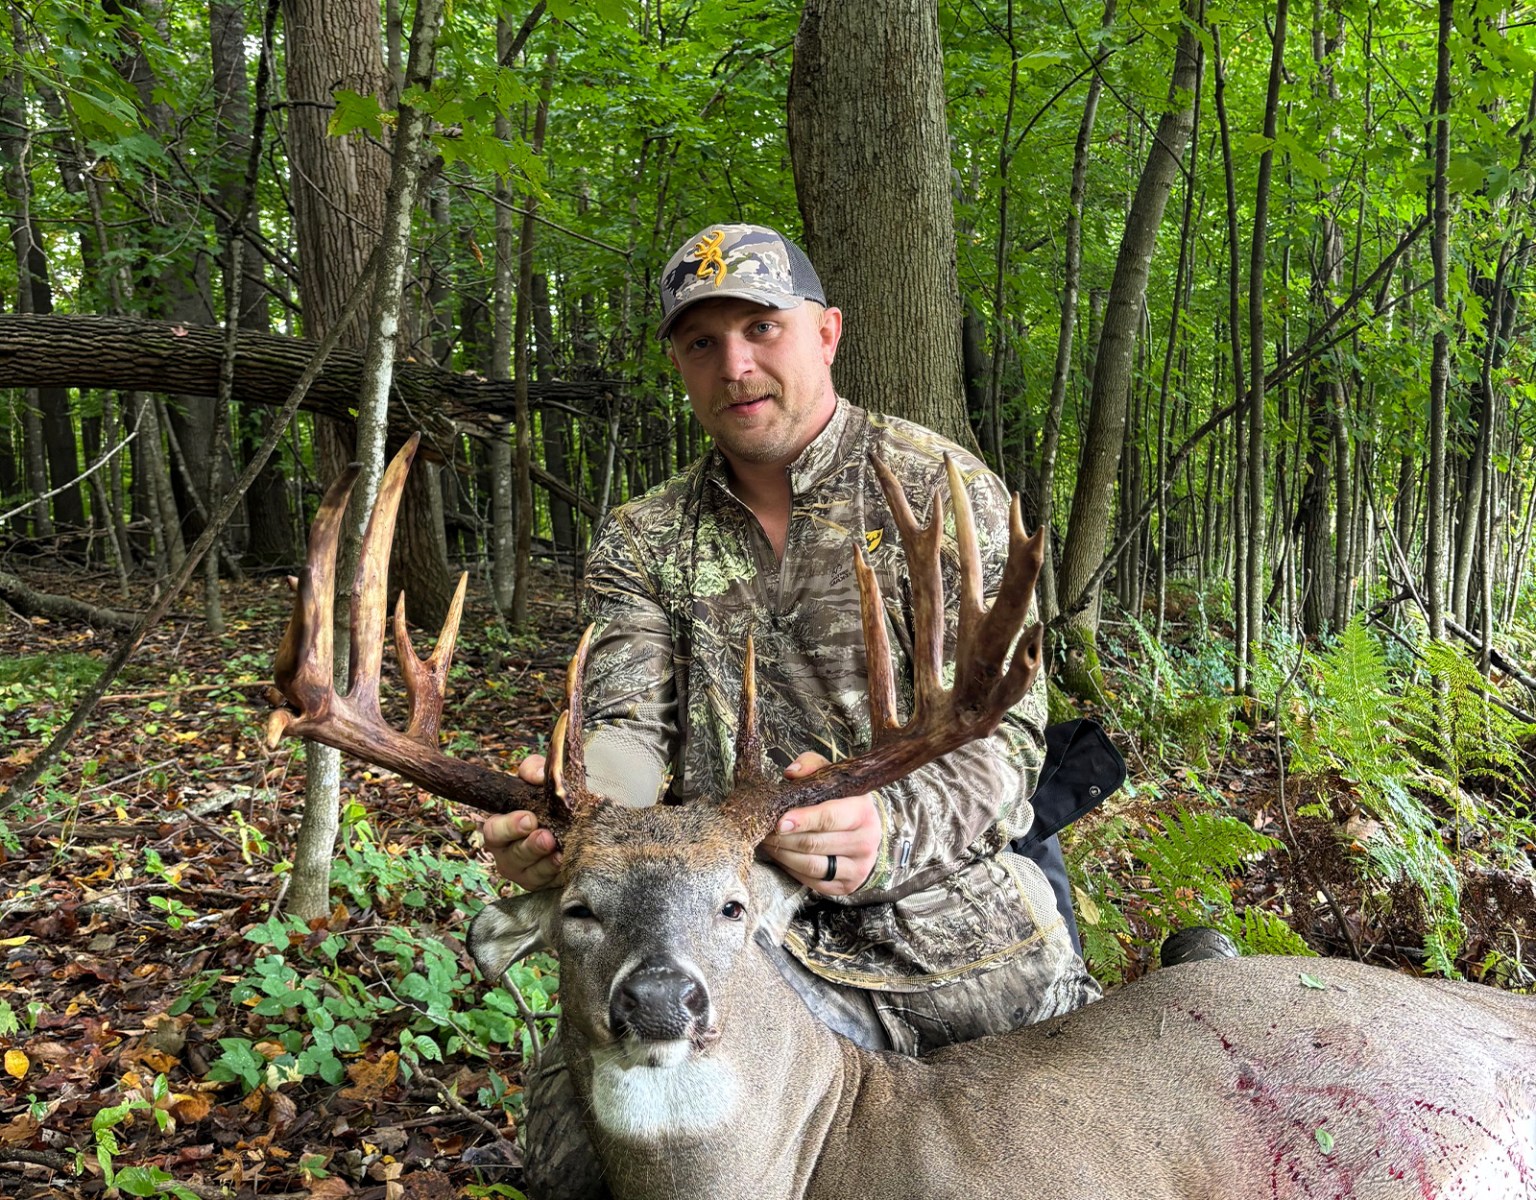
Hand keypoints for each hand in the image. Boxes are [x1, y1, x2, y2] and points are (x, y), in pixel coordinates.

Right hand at [480, 753, 561, 890]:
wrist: (578, 819)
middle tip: (546, 836)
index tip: (529, 818)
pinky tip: (567, 861)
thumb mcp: (540, 779)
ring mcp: (526, 873)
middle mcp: (509, 854)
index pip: (495, 831)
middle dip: (530, 846)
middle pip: (512, 856)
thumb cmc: (549, 800)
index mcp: (501, 829)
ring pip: (530, 873)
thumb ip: (533, 770)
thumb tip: (536, 776)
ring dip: (545, 862)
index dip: (509, 827)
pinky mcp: (545, 884)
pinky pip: (548, 882)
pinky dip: (557, 872)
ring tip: (559, 850)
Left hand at [760, 752, 879, 896]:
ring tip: (767, 843)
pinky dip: (791, 869)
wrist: (864, 831)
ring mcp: (858, 867)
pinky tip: (780, 856)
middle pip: (815, 844)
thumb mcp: (831, 776)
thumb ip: (811, 766)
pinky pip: (812, 881)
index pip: (829, 817)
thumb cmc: (841, 800)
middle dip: (783, 839)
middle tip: (762, 831)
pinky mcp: (848, 885)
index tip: (779, 822)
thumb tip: (790, 774)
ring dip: (783, 855)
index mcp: (862, 811)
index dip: (802, 820)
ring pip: (811, 866)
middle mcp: (866, 841)